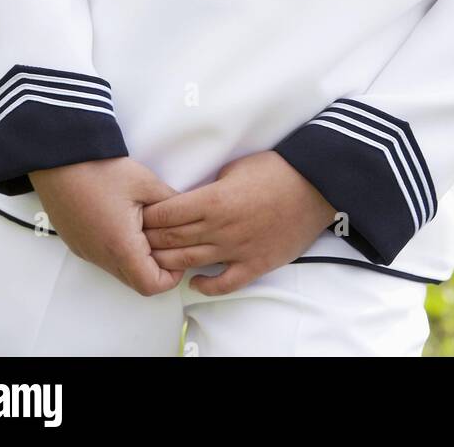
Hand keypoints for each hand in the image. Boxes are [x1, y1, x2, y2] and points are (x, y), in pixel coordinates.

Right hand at [28, 157, 184, 296]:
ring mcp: (86, 251)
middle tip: (167, 240)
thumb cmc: (100, 170)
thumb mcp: (146, 183)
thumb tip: (189, 214)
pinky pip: (104, 258)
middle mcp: (100, 256)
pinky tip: (126, 222)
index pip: (151, 285)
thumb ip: (171, 203)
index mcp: (120, 246)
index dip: (171, 276)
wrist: (59, 159)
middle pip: (135, 281)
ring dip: (137, 257)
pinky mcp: (78, 242)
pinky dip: (120, 249)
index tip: (179, 255)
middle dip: (156, 267)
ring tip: (146, 226)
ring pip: (119, 270)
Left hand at [141, 151, 337, 294]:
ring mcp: (237, 250)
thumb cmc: (276, 170)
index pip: (166, 214)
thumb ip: (210, 186)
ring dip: (168, 263)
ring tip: (156, 260)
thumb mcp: (235, 167)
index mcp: (213, 201)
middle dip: (150, 240)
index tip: (139, 216)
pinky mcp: (254, 264)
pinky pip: (223, 283)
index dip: (148, 217)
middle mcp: (220, 229)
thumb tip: (192, 198)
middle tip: (138, 239)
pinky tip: (194, 282)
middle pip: (172, 240)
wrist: (314, 186)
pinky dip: (205, 286)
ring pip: (190, 263)